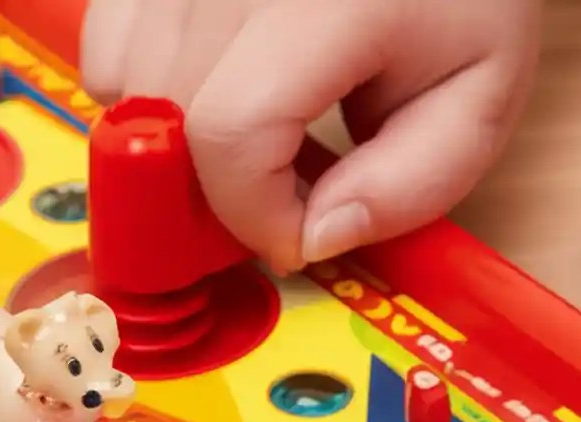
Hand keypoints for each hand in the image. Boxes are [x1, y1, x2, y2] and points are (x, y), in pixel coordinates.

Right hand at [81, 0, 541, 272]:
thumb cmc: (456, 4)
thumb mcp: (477, 101)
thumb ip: (408, 185)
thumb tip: (310, 239)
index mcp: (330, 1)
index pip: (231, 130)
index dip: (251, 213)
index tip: (295, 235)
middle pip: (165, 117)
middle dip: (214, 193)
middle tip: (278, 196)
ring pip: (122, 88)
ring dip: (174, 145)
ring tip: (253, 137)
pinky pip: (103, 48)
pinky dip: (140, 94)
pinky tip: (208, 91)